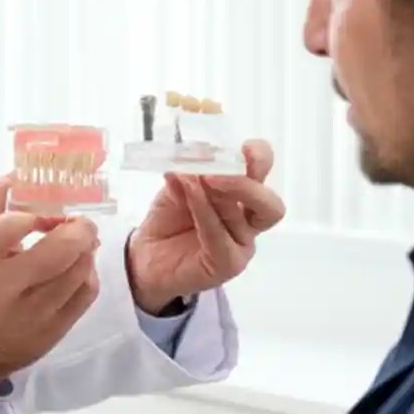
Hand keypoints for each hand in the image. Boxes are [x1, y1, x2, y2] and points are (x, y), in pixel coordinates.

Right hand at [0, 180, 99, 388]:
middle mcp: (5, 288)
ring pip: (80, 269)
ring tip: (78, 242)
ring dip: (85, 248)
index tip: (43, 214)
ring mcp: (33, 313)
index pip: (14, 223)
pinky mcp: (54, 330)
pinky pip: (86, 293)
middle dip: (80, 227)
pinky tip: (77, 268)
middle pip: (60, 249)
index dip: (37, 213)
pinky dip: (88, 273)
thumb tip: (16, 173)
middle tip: (78, 221)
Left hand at [127, 140, 285, 313]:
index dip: (259, 157)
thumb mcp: (176, 186)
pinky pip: (220, 237)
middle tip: (217, 172)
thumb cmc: (168, 220)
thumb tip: (193, 157)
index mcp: (242, 194)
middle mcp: (248, 221)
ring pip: (243, 219)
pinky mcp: (226, 265)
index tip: (241, 148)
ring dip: (219, 194)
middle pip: (270, 205)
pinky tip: (189, 196)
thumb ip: (188, 173)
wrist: (144, 257)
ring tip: (193, 181)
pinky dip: (205, 211)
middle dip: (247, 184)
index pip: (264, 172)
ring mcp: (240, 245)